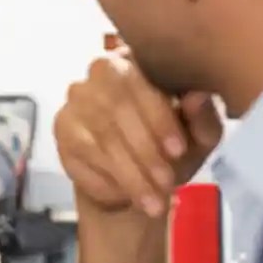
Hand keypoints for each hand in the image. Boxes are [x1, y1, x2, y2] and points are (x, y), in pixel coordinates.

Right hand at [54, 50, 223, 217]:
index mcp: (140, 61)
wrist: (135, 178)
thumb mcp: (198, 137)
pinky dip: (106, 179)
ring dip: (128, 173)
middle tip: (167, 182)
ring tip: (153, 201)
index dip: (158, 118)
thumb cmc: (172, 148)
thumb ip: (202, 119)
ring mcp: (76, 99)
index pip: (140, 82)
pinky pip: (81, 154)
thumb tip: (197, 96)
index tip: (179, 151)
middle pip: (115, 108)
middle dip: (144, 150)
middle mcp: (100, 71)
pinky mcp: (61, 128)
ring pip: (99, 136)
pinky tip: (125, 195)